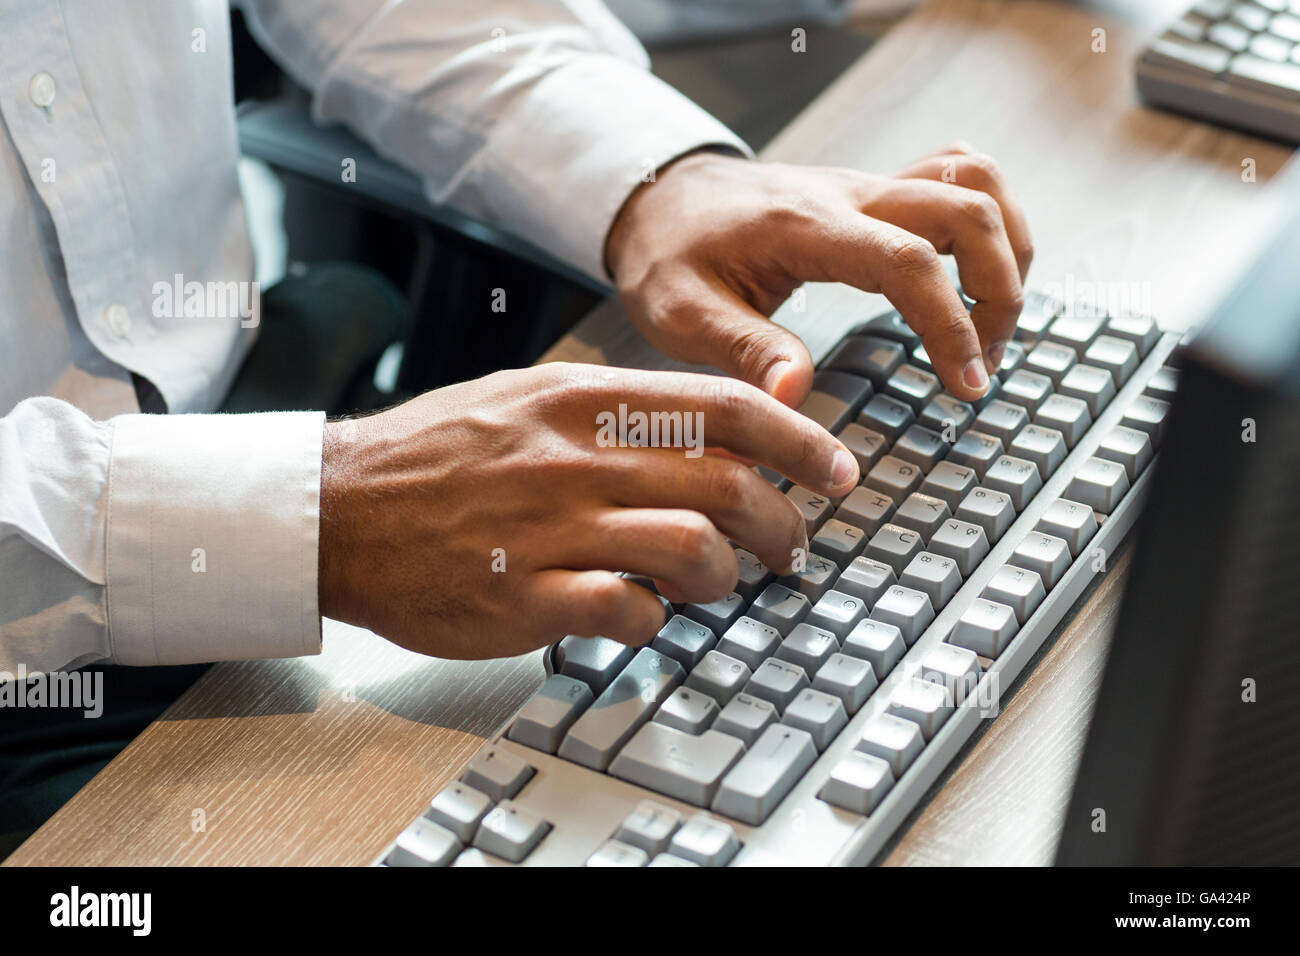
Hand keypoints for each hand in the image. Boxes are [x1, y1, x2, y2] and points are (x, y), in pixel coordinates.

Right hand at [317, 363, 858, 658]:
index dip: (800, 441)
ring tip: (717, 585)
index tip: (838, 470)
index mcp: (585, 400)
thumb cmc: (441, 452)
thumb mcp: (530, 399)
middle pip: (726, 484)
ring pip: (691, 551)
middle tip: (790, 547)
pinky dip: (653, 621)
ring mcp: (550, 528)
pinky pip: (625, 612)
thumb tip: (711, 434)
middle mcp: (577, 457)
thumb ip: (618, 413)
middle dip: (782, 524)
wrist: (339, 507)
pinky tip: (642, 614)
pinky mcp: (522, 594)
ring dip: (724, 577)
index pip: (726, 408)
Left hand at [605, 143, 1032, 405]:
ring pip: (975, 182)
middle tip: (982, 363)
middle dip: (1001, 288)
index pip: (909, 261)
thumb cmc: (670, 256)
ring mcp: (868, 186)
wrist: (660, 200)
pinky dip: (987, 222)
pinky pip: (956, 177)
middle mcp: (849, 194)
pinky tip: (976, 275)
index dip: (952, 324)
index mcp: (805, 226)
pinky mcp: (875, 191)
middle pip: (967, 206)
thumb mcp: (682, 313)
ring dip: (1006, 250)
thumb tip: (796, 397)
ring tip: (989, 324)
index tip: (967, 384)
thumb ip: (744, 351)